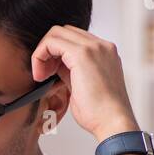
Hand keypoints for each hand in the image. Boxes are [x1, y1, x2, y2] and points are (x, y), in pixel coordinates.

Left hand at [31, 25, 139, 140]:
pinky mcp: (83, 54)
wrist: (113, 123)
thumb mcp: (83, 85)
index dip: (56, 53)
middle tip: (43, 73)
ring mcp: (95, 48)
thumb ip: (71, 71)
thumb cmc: (100, 113)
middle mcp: (102, 46)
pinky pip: (52, 42)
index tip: (49, 72)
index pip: (74, 39)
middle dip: (48, 50)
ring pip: (56, 33)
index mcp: (105, 53)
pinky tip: (42, 75)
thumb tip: (55, 66)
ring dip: (43, 53)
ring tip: (42, 76)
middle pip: (64, 32)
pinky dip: (40, 56)